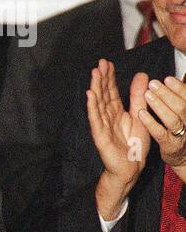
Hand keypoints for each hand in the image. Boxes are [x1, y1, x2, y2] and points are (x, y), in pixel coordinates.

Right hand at [86, 60, 148, 217]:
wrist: (131, 167)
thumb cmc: (135, 145)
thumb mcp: (140, 115)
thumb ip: (138, 97)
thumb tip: (141, 75)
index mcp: (116, 112)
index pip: (111, 91)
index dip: (109, 77)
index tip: (107, 63)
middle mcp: (107, 117)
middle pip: (103, 94)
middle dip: (101, 78)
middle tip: (99, 63)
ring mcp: (102, 125)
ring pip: (98, 103)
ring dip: (95, 88)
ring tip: (94, 74)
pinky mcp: (100, 135)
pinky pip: (95, 119)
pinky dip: (92, 107)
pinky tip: (90, 95)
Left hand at [142, 74, 185, 181]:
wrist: (183, 154)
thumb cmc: (181, 129)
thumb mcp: (183, 112)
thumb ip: (178, 97)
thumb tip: (169, 79)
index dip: (180, 88)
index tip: (167, 79)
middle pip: (183, 107)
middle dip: (167, 94)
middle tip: (154, 84)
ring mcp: (182, 135)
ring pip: (173, 119)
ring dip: (159, 106)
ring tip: (147, 95)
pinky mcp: (170, 145)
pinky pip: (160, 133)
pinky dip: (151, 123)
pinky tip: (141, 114)